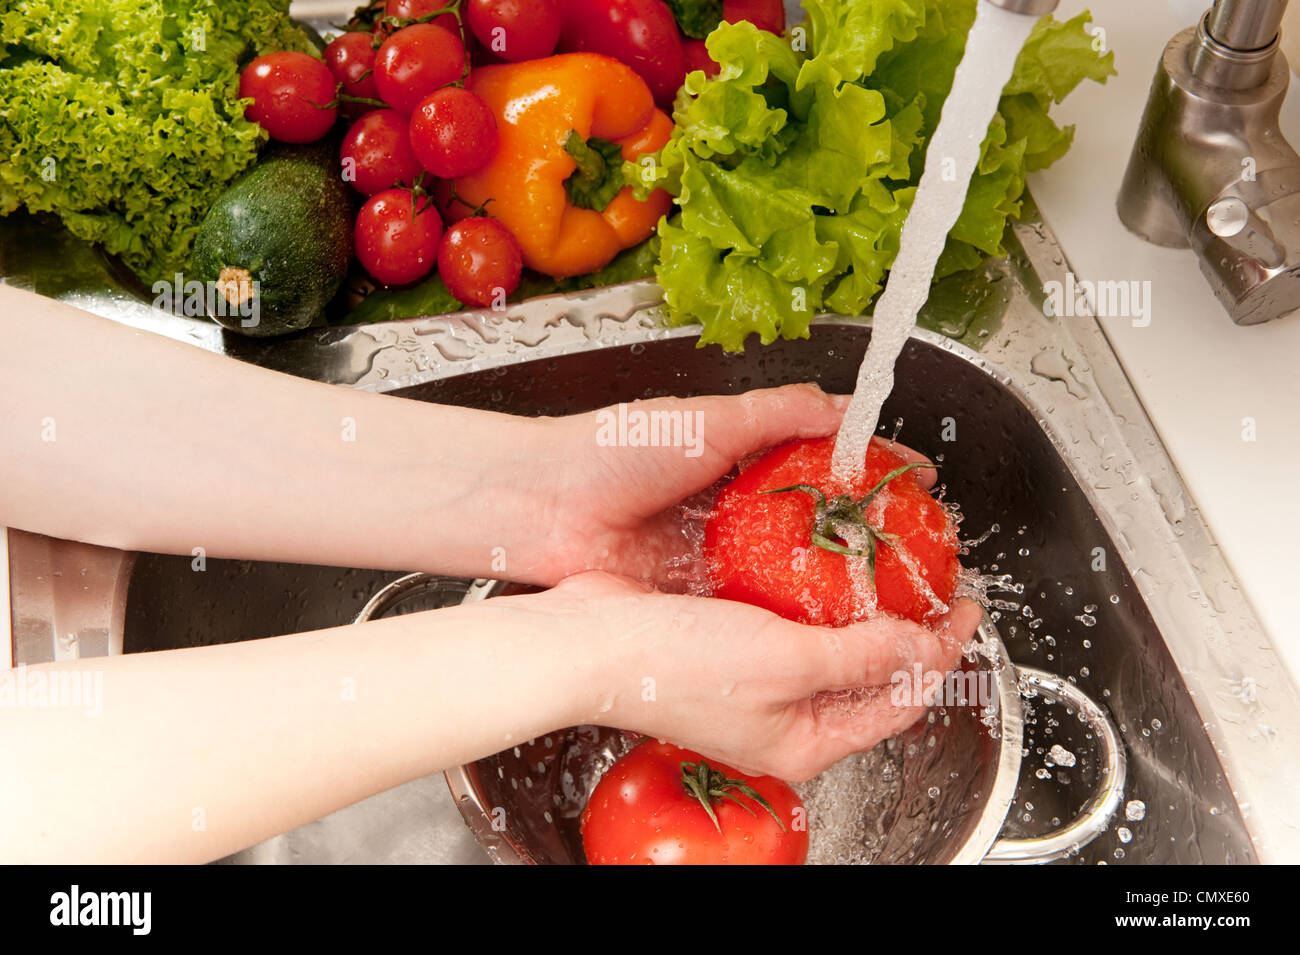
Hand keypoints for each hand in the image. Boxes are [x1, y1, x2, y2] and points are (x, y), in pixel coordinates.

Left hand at [519, 383, 937, 586]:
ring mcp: (722, 558)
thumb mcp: (709, 419)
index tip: (924, 485)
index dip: (876, 474)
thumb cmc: (616, 450)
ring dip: (837, 589)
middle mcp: (739, 512)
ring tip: (894, 600)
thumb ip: (778, 412)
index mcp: (744, 461)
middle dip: (869, 541)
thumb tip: (847, 407)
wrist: (546, 508)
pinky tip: (832, 630)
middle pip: (819, 527)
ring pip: (793, 575)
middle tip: (920, 557)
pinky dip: (791, 620)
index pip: (828, 464)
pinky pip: (756, 612)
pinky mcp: (701, 599)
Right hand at [533, 571, 981, 781]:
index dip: (940, 657)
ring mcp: (758, 681)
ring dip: (867, 609)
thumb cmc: (673, 665)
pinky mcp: (733, 643)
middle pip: (872, 677)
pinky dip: (818, 595)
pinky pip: (794, 620)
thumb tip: (924, 649)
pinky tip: (823, 560)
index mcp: (805, 739)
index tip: (964, 610)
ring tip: (892, 566)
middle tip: (938, 583)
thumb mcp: (786, 663)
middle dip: (911, 633)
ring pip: (835, 646)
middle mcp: (785, 716)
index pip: (899, 703)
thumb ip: (861, 657)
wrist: (590, 641)